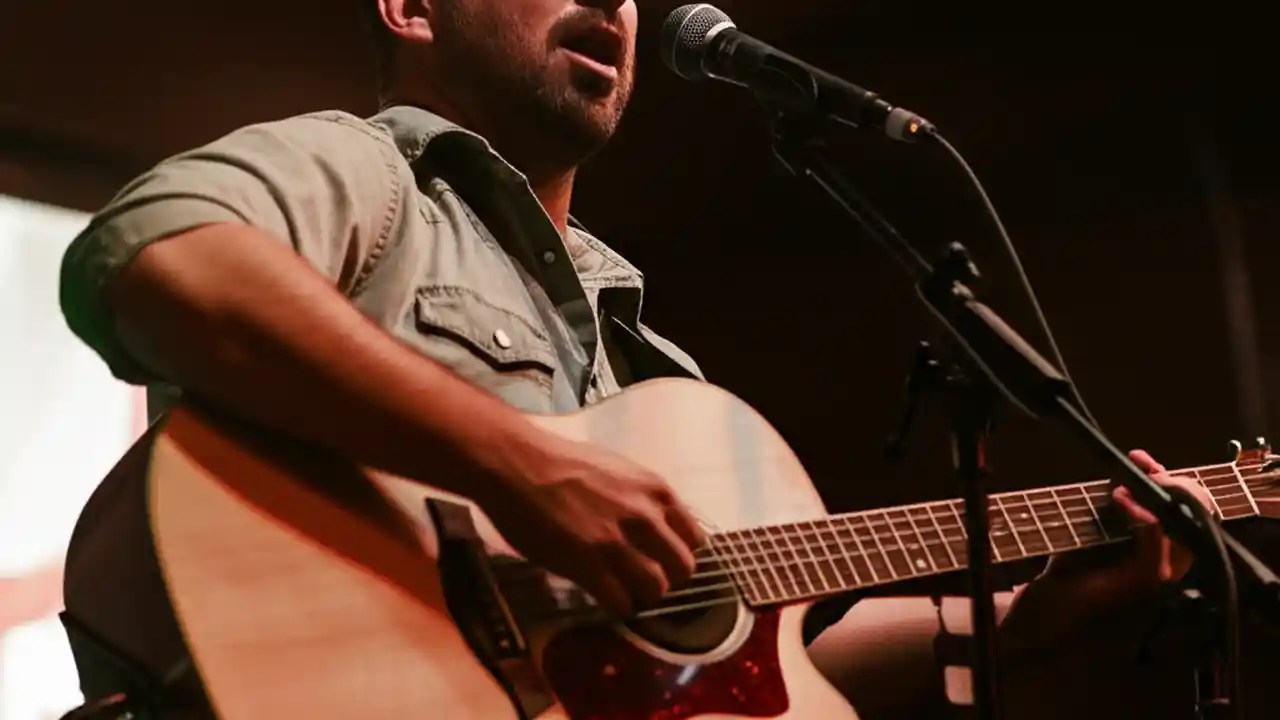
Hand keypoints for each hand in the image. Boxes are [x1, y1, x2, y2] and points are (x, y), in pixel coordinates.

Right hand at [479, 430, 706, 617]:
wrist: (518, 465)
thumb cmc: (562, 462)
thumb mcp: (619, 470)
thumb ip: (643, 498)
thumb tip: (657, 523)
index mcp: (656, 491)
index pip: (694, 539)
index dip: (679, 553)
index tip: (663, 559)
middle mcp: (645, 517)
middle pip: (682, 569)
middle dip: (667, 579)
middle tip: (644, 580)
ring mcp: (617, 544)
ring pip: (655, 590)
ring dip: (642, 596)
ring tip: (624, 592)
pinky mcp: (589, 566)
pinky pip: (621, 603)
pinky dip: (616, 607)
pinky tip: (603, 597)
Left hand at [1001, 449, 1215, 655]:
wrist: (1055, 594)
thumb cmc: (1077, 557)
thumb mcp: (1104, 518)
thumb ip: (1125, 496)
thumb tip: (1138, 463)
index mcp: (1170, 544)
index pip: (1188, 503)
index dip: (1168, 476)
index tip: (1139, 458)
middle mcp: (1175, 558)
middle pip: (1194, 508)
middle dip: (1170, 480)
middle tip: (1140, 465)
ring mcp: (1166, 569)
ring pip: (1180, 519)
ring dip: (1153, 492)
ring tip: (1123, 484)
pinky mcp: (1150, 576)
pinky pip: (1155, 536)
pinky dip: (1140, 512)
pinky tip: (1120, 498)